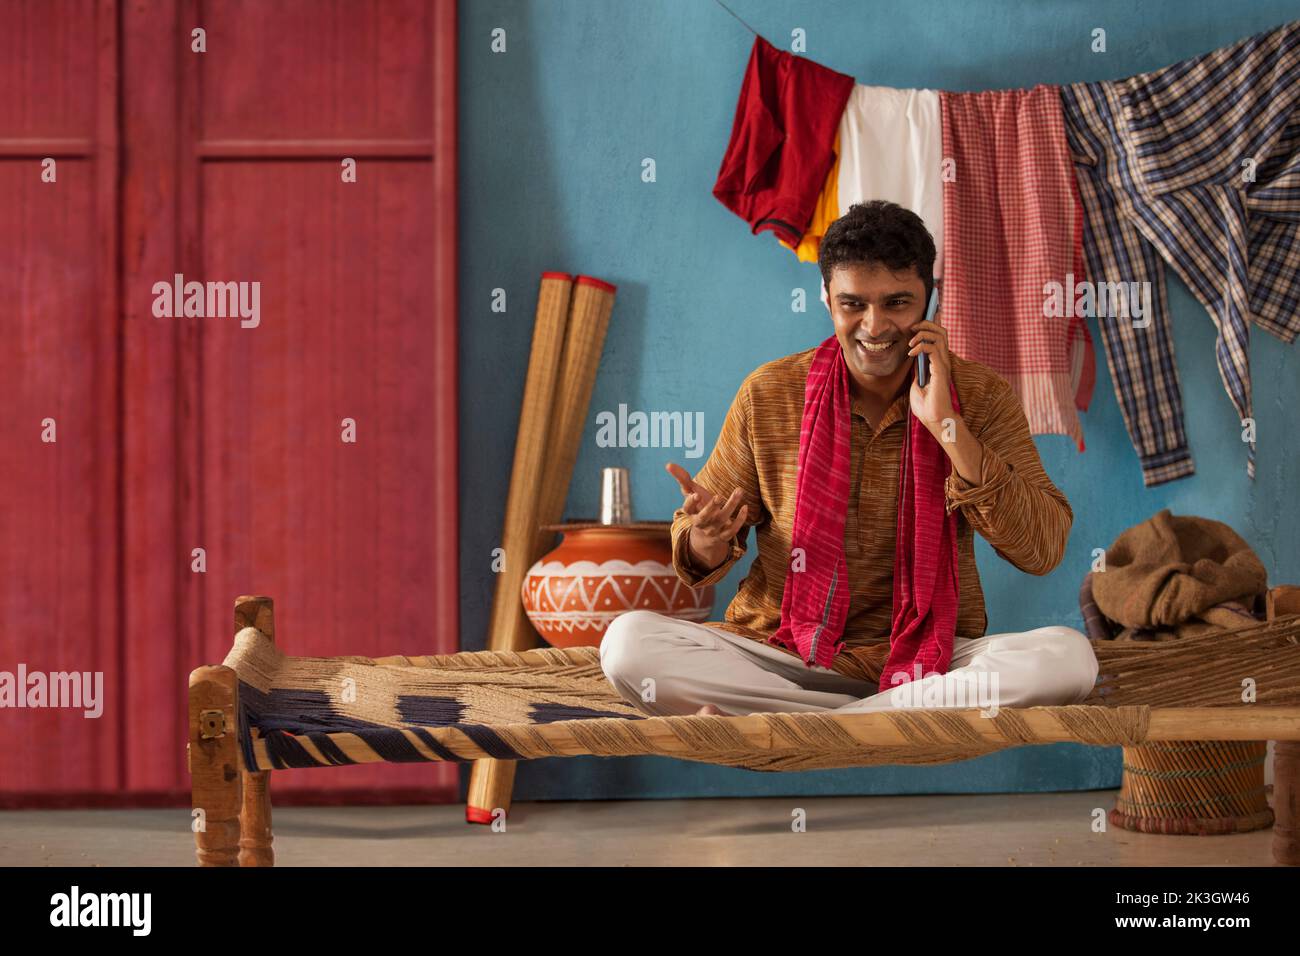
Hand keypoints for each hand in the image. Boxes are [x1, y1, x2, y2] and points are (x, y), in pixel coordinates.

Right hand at [665, 462, 746, 571]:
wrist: (707, 534)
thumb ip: (682, 479)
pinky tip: (745, 507)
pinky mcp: (724, 536)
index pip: (687, 509)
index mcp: (690, 513)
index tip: (695, 494)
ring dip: (731, 506)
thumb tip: (668, 464)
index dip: (691, 502)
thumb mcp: (691, 493)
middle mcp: (700, 523)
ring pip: (721, 520)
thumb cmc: (699, 507)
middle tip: (718, 496)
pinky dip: (739, 520)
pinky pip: (732, 531)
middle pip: (704, 517)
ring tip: (739, 490)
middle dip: (710, 508)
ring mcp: (712, 530)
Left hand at [907, 314, 955, 434]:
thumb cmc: (927, 407)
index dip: (932, 325)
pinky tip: (911, 354)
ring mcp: (944, 365)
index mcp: (939, 363)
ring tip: (911, 341)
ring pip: (940, 336)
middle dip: (927, 323)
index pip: (939, 338)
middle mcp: (944, 361)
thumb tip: (914, 362)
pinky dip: (921, 346)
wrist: (934, 420)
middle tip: (913, 327)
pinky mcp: (941, 370)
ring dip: (924, 333)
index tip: (919, 321)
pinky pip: (933, 349)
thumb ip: (917, 372)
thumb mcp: (917, 385)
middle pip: (942, 332)